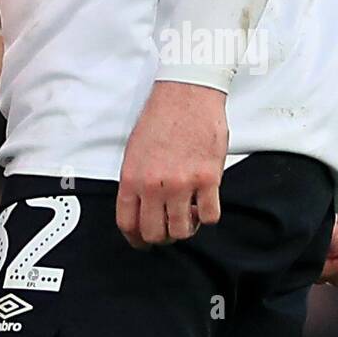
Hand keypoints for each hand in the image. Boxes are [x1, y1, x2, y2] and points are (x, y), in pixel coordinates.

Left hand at [117, 81, 227, 247]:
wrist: (186, 94)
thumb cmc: (160, 118)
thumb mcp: (134, 150)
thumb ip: (136, 181)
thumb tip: (141, 208)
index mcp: (132, 177)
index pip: (128, 223)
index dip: (136, 239)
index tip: (143, 242)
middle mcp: (154, 185)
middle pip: (155, 233)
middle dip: (161, 237)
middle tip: (168, 230)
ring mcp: (182, 183)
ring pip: (182, 230)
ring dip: (186, 229)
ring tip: (187, 216)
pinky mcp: (208, 179)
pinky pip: (209, 216)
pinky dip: (207, 216)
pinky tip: (204, 203)